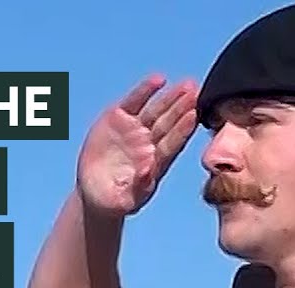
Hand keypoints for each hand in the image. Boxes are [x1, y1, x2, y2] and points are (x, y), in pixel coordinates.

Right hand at [76, 74, 198, 217]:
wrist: (96, 193)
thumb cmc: (116, 200)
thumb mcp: (126, 199)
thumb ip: (139, 186)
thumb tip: (149, 169)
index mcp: (155, 164)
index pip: (172, 144)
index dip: (183, 130)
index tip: (195, 116)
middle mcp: (149, 144)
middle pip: (169, 123)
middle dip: (183, 107)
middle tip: (198, 91)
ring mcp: (135, 130)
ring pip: (156, 110)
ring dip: (171, 97)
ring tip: (187, 84)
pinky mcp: (118, 119)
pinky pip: (134, 102)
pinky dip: (145, 91)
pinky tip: (158, 80)